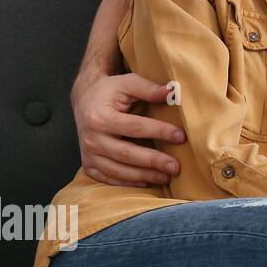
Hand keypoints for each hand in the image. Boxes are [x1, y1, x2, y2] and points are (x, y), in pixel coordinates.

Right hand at [74, 73, 186, 187]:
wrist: (84, 101)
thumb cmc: (110, 92)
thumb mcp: (127, 83)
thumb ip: (149, 88)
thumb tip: (172, 92)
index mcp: (100, 117)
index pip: (135, 127)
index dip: (160, 132)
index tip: (181, 137)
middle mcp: (92, 138)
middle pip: (127, 154)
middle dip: (153, 162)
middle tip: (176, 167)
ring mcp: (88, 154)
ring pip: (118, 171)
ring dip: (144, 176)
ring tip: (167, 177)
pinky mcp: (88, 165)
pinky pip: (109, 178)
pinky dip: (128, 183)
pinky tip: (147, 182)